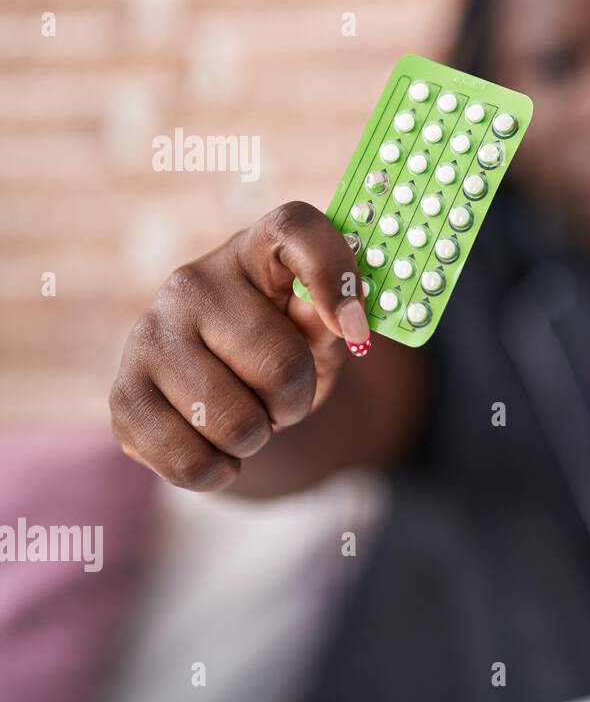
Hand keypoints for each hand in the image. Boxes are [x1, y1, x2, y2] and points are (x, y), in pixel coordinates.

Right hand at [110, 201, 372, 490]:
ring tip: (248, 416)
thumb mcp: (317, 329)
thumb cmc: (281, 345)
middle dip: (296, 400)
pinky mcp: (123, 395)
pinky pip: (192, 463)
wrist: (217, 383)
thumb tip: (342, 321)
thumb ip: (330, 319)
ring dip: (258, 438)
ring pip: (236, 423)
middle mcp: (193, 282)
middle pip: (280, 365)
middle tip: (285, 398)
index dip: (334, 274)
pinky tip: (216, 447)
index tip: (355, 328)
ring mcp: (149, 335)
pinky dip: (220, 471)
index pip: (296, 230)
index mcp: (254, 250)